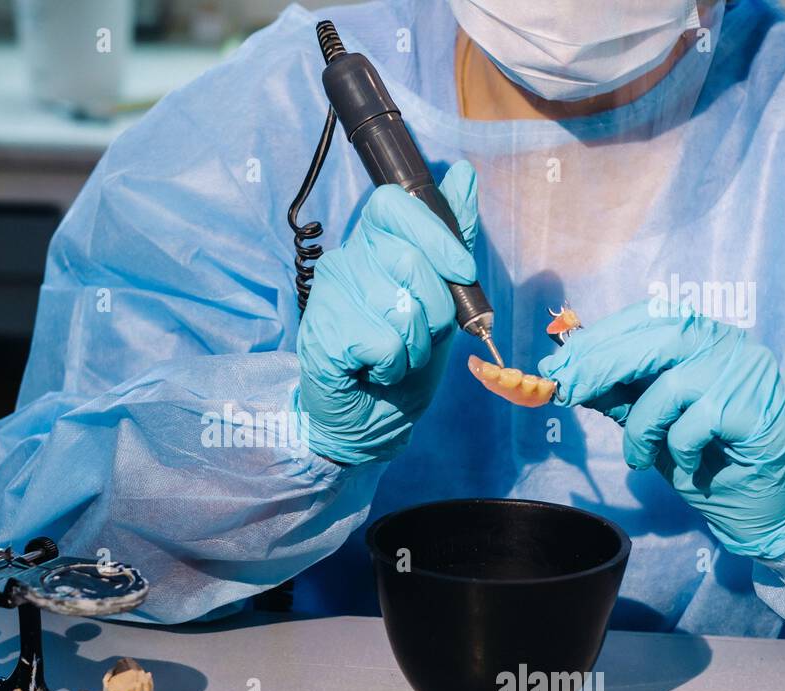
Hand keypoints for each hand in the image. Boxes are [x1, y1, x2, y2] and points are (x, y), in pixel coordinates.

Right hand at [294, 161, 478, 464]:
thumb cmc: (402, 360)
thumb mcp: (440, 300)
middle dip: (437, 311)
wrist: (369, 422)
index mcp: (372, 244)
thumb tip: (463, 174)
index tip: (462, 273)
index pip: (395, 205)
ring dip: (415, 347)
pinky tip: (373, 371)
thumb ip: (451, 240)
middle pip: (409, 260)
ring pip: (401, 307)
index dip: (436, 236)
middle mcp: (345, 260)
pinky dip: (393, 367)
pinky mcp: (321, 333)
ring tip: (395, 358)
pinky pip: (383, 343)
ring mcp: (328, 295)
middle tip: (420, 337)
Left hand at [537, 301, 784, 559]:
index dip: (599, 338)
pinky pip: (696, 424)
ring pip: (671, 386)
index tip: (558, 365)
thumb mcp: (644, 418)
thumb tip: (563, 371)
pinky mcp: (758, 408)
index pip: (647, 317)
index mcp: (699, 334)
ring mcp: (748, 372)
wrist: (752, 499)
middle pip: (658, 338)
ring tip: (639, 456)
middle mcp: (727, 342)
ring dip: (641, 427)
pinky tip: (688, 463)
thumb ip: (614, 391)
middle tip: (566, 391)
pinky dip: (678, 448)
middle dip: (601, 365)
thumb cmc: (698, 452)